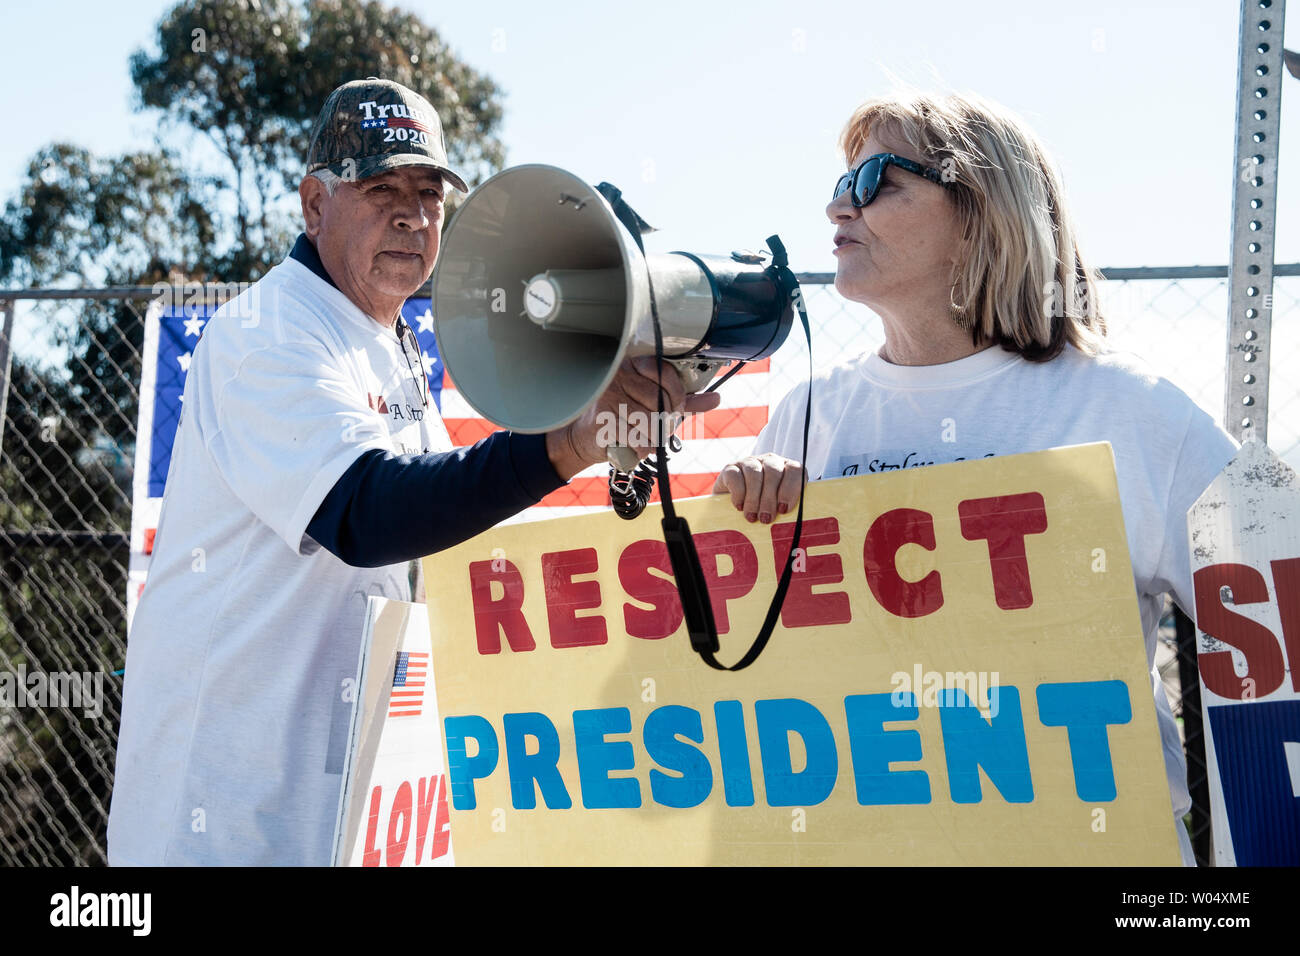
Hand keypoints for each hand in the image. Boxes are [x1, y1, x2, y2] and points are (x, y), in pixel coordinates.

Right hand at [545, 357, 721, 479]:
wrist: (583, 437)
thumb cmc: (620, 417)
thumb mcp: (652, 404)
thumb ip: (683, 400)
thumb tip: (715, 398)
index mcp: (632, 365)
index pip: (666, 373)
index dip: (677, 394)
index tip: (676, 406)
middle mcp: (619, 376)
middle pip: (662, 402)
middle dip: (666, 422)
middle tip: (655, 427)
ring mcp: (609, 397)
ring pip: (653, 424)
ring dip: (654, 439)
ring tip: (641, 437)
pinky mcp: (603, 421)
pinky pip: (640, 441)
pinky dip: (642, 450)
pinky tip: (632, 446)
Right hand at [712, 453, 803, 522]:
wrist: (732, 505)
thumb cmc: (763, 510)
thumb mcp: (778, 509)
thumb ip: (787, 511)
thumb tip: (790, 526)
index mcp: (787, 468)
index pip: (795, 470)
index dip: (791, 489)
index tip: (783, 509)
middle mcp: (770, 461)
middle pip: (773, 473)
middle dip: (769, 498)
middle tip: (766, 519)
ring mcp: (750, 462)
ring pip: (754, 473)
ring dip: (753, 498)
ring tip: (752, 517)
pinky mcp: (731, 467)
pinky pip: (735, 476)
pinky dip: (738, 493)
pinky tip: (739, 507)